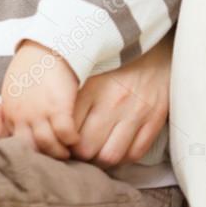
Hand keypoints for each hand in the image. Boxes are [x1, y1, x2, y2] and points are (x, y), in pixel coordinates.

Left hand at [1, 40, 79, 159]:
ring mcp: (38, 112)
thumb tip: (25, 125)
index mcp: (10, 112)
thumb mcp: (16, 90)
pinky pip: (66, 134)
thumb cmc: (33, 66)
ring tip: (71, 151)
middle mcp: (21, 115)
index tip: (43, 152)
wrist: (46, 46)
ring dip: (61, 151)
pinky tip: (77, 137)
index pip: (18, 142)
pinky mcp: (58, 107)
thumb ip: (18, 109)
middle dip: (46, 156)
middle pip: (32, 149)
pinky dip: (72, 139)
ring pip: (48, 146)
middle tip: (59, 157)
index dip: (31, 150)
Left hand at [70, 30, 172, 167]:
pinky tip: (116, 149)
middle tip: (76, 152)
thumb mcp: (88, 69)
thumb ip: (71, 93)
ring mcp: (136, 112)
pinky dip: (124, 158)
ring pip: (111, 156)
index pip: (68, 130)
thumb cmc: (113, 60)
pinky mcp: (155, 119)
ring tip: (95, 154)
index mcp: (91, 88)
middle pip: (87, 148)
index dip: (61, 141)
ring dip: (101, 161)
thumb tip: (50, 119)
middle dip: (79, 155)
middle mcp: (113, 102)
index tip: (60, 140)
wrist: (153, 46)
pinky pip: (136, 153)